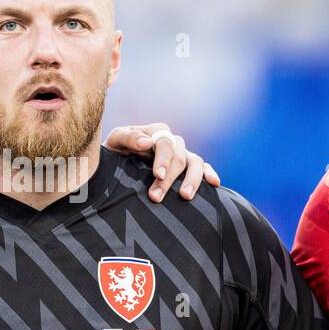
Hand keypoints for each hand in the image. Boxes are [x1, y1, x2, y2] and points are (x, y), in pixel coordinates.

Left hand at [103, 123, 220, 202]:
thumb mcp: (115, 141)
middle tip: (155, 198)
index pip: (165, 143)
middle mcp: (172, 141)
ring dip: (192, 180)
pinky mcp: (187, 166)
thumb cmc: (114, 152)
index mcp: (156, 131)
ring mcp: (181, 153)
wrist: (115, 165)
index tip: (158, 175)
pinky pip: (203, 167)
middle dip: (169, 178)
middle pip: (179, 157)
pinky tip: (214, 183)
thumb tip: (147, 142)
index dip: (163, 159)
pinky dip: (210, 173)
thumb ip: (128, 138)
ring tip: (185, 197)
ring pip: (195, 162)